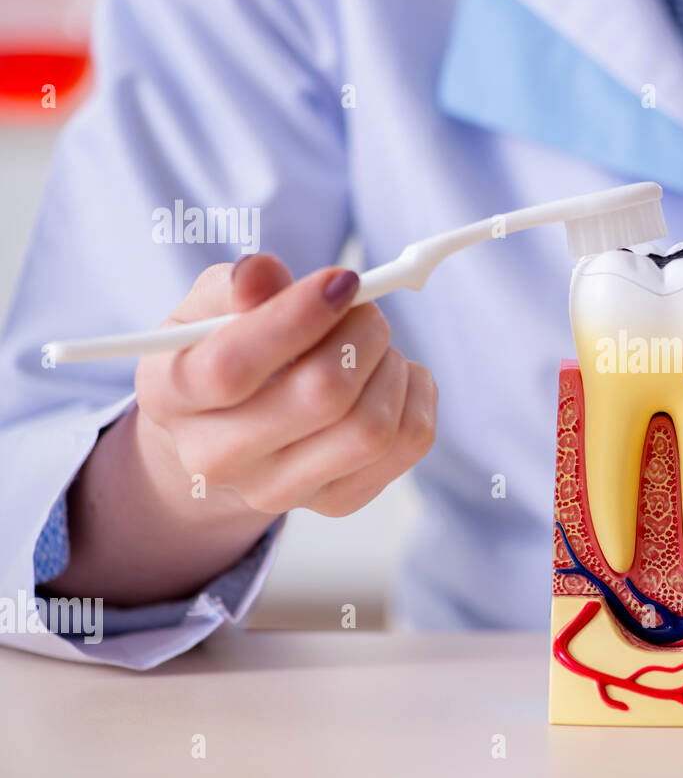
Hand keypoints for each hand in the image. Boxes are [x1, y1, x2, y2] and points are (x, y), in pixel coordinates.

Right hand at [52, 254, 436, 604]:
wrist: (229, 430)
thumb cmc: (223, 350)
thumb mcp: (210, 307)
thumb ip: (235, 285)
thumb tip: (261, 276)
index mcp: (170, 397)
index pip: (231, 368)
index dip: (298, 317)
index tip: (342, 280)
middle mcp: (216, 458)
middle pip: (321, 398)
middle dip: (362, 335)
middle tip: (364, 310)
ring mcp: (278, 491)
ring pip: (373, 429)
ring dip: (391, 366)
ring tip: (374, 345)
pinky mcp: (336, 502)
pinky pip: (409, 442)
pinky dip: (416, 393)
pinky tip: (391, 376)